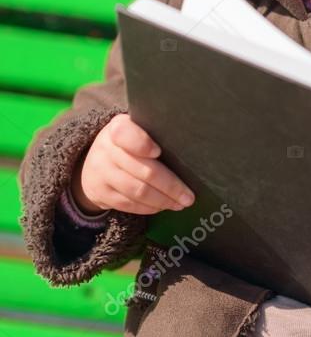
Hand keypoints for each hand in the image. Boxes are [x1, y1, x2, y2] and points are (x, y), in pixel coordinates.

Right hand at [70, 113, 195, 215]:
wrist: (94, 161)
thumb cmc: (128, 144)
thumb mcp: (135, 131)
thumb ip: (155, 135)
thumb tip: (190, 148)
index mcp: (118, 128)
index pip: (126, 134)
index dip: (142, 144)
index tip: (158, 151)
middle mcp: (106, 149)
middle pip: (143, 170)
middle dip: (171, 186)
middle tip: (189, 196)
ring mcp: (101, 172)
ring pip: (138, 191)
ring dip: (163, 200)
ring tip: (180, 204)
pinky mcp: (101, 193)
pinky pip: (129, 204)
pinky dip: (149, 208)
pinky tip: (162, 206)